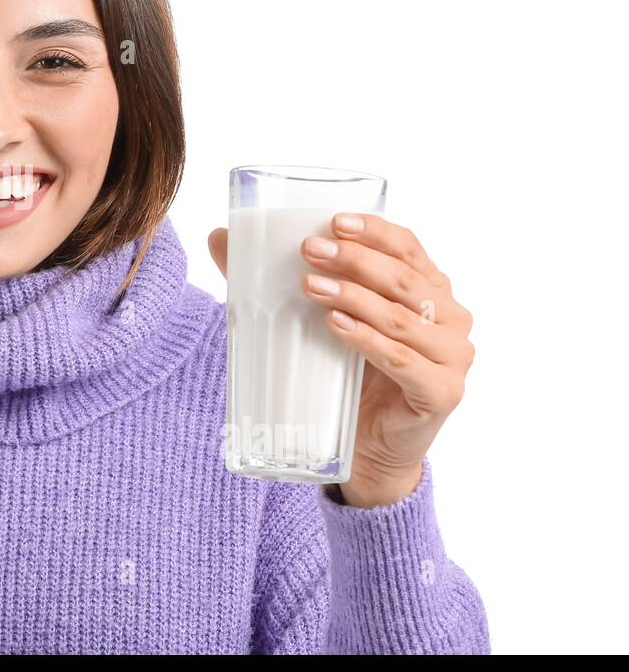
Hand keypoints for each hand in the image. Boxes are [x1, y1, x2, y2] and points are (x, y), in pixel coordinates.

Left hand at [208, 213, 474, 506]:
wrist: (368, 449)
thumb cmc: (347, 375)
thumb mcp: (319, 319)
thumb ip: (276, 277)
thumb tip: (218, 236)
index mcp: (431, 289)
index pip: (407, 248)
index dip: (375, 231)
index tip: (334, 221)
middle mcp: (450, 318)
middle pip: (403, 278)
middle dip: (354, 260)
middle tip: (309, 250)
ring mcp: (452, 357)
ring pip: (400, 317)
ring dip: (354, 297)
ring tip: (310, 286)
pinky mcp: (442, 393)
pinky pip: (403, 361)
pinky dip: (368, 341)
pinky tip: (336, 325)